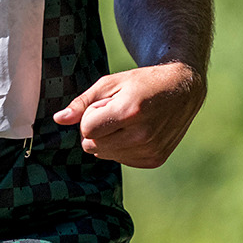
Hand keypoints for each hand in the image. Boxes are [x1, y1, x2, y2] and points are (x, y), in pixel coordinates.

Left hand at [53, 62, 205, 168]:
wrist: (183, 89)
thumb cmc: (142, 82)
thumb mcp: (110, 83)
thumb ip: (82, 102)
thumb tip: (59, 119)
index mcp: (129, 112)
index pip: (86, 130)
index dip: (90, 116)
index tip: (106, 104)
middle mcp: (142, 135)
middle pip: (92, 146)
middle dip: (96, 129)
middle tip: (116, 112)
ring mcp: (150, 150)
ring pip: (105, 155)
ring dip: (109, 139)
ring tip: (129, 121)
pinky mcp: (155, 160)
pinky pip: (121, 159)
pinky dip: (122, 147)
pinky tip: (137, 131)